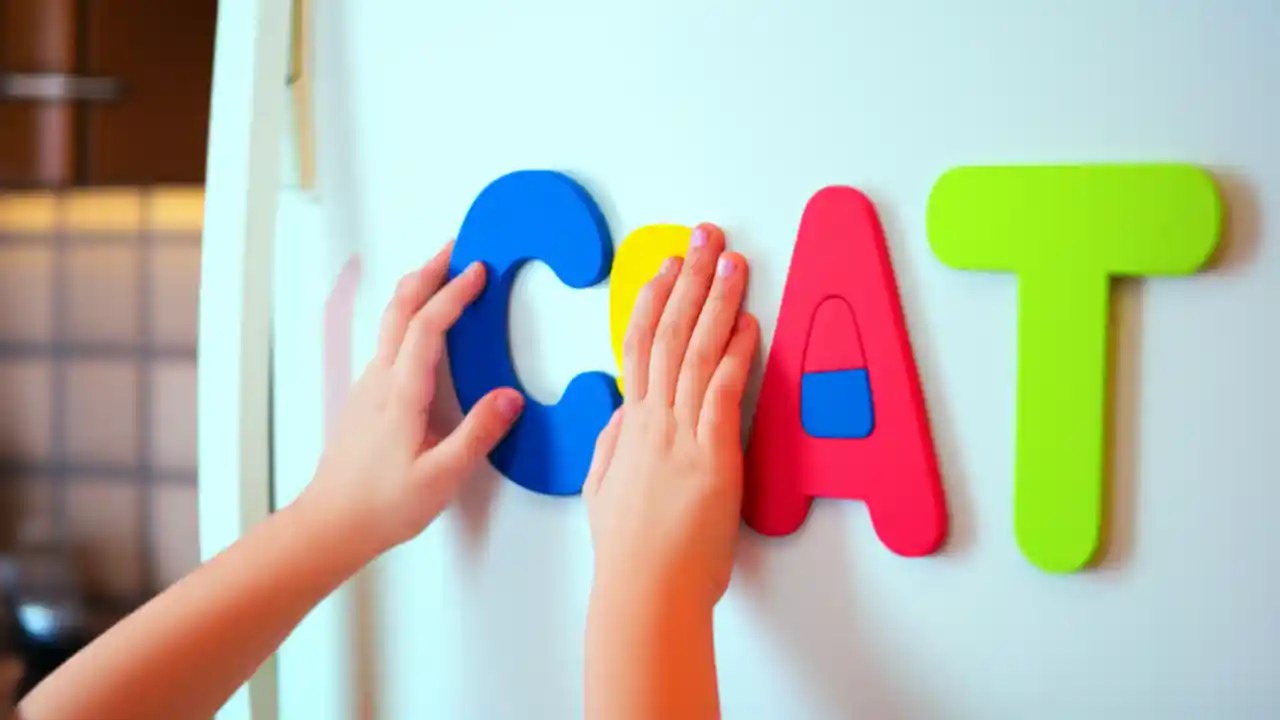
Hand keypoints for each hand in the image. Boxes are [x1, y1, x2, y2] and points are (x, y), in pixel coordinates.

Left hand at [299, 243, 523, 553]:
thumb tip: (509, 398)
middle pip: (400, 308)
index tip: (479, 269)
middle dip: (429, 272)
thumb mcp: (441, 476)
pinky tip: (422, 327)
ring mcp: (368, 386)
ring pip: (391, 321)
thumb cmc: (381, 505)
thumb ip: (478, 434)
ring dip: (417, 291)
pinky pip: (388, 341)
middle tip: (456, 248)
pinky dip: (409, 317)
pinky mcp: (366, 398)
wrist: (330, 524)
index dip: (455, 293)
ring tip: (443, 275)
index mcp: (401, 393)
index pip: (429, 326)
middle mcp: (379, 380)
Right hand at [584, 224, 758, 609]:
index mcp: (629, 428)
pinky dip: (737, 352)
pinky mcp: (712, 455)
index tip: (665, 268)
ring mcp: (682, 435)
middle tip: (704, 237)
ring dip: (716, 300)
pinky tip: (747, 321)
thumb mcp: (604, 491)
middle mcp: (653, 421)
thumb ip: (613, 447)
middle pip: (668, 334)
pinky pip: (724, 391)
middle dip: (688, 279)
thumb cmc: (631, 554)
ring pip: (696, 352)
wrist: (645, 592)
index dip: (651, 301)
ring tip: (731, 260)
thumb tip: (621, 414)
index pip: (638, 347)